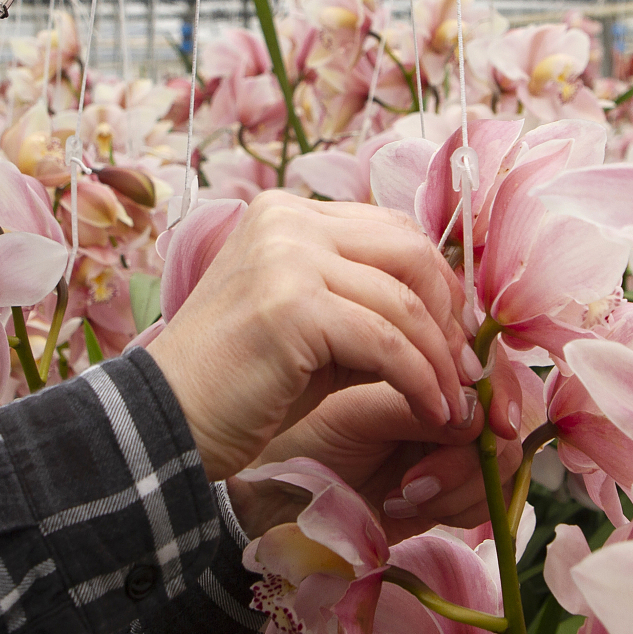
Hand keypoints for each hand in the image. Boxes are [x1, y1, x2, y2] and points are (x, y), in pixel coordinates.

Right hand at [149, 192, 490, 480]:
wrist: (165, 421)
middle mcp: (287, 219)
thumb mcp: (311, 325)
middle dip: (449, 316)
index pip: (393, 231)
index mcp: (289, 212)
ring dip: (439, 360)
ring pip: (403, 301)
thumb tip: (452, 319)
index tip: (459, 338)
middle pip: (409, 253)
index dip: (439, 284)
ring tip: (452, 403)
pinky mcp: (291, 306)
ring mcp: (286, 256)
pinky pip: (385, 342)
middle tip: (466, 370)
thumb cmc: (240, 383)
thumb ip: (365, 302)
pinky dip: (418, 380)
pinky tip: (430, 410)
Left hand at [233, 381, 521, 540]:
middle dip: (470, 449)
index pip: (490, 362)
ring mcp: (455, 450)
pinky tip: (399, 505)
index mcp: (427, 358)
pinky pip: (491, 500)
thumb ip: (416, 388)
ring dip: (457, 481)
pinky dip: (453, 505)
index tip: (480, 415)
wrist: (270, 489)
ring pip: (504, 461)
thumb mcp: (355, 399)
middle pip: (509, 415)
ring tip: (402, 492)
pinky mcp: (451, 496)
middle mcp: (449, 401)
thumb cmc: (298, 427)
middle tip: (419, 476)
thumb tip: (477, 408)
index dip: (497, 387)